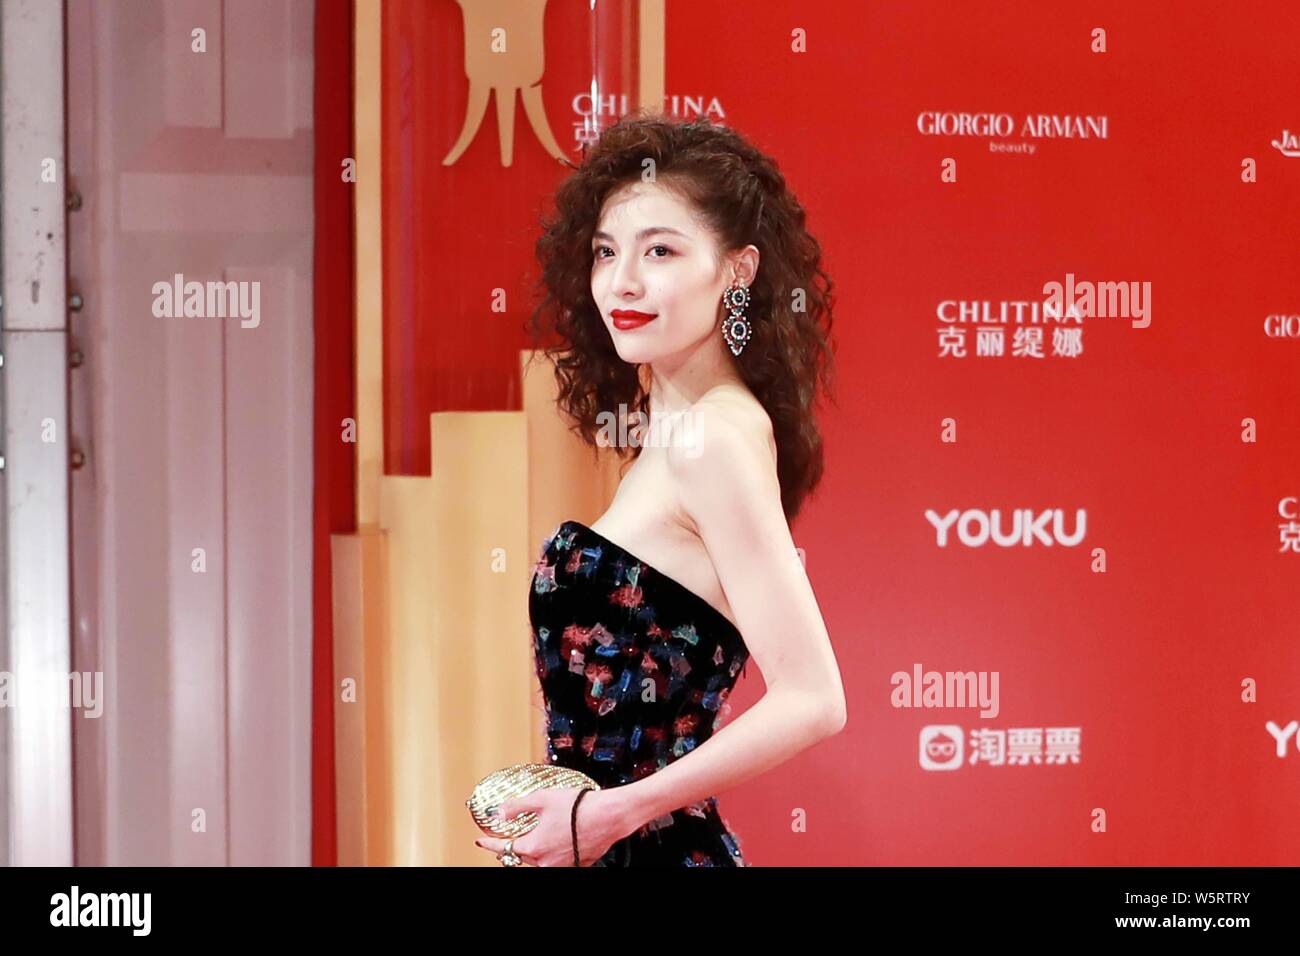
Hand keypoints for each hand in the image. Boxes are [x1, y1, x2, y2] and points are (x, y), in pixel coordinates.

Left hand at [474, 786, 626, 866]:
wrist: (609, 815)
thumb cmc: (579, 807)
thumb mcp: (542, 799)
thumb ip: (517, 806)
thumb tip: (500, 811)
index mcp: (534, 847)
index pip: (504, 848)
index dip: (490, 844)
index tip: (481, 841)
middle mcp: (546, 862)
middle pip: (522, 857)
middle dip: (514, 848)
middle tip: (510, 838)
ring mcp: (563, 865)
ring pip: (540, 862)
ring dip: (533, 852)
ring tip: (535, 837)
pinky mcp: (578, 864)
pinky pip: (559, 861)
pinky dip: (553, 853)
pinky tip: (558, 839)